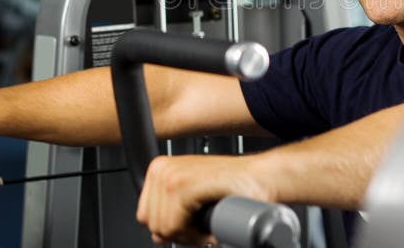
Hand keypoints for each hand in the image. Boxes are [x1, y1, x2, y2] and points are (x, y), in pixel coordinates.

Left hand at [136, 154, 273, 245]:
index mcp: (159, 168)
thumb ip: (170, 209)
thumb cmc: (233, 187)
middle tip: (202, 226)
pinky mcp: (183, 186)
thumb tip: (156, 234)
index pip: (144, 215)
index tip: (191, 224)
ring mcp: (171, 175)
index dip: (169, 226)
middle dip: (179, 232)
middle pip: (151, 223)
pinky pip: (175, 226)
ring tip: (207, 225)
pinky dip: (195, 235)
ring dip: (189, 235)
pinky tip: (210, 226)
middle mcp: (161, 168)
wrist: (260, 179)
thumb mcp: (192, 195)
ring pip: (163, 228)